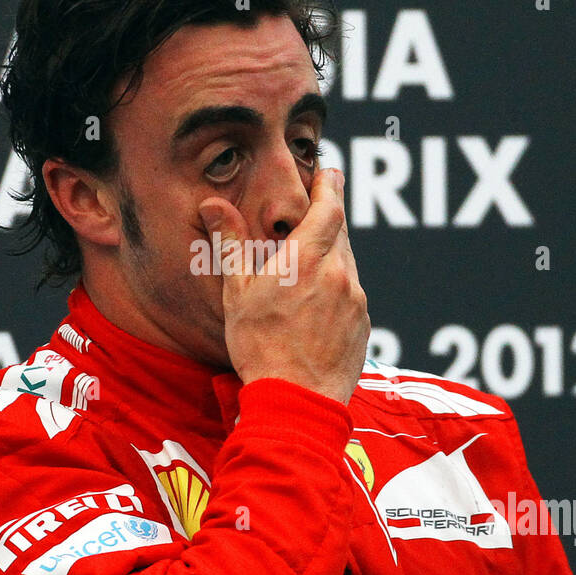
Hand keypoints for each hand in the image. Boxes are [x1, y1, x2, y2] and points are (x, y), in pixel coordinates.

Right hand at [198, 167, 368, 404]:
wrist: (296, 403)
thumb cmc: (261, 348)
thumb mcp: (237, 293)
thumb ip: (230, 244)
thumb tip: (213, 205)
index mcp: (309, 259)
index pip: (329, 207)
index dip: (329, 185)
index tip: (328, 172)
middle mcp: (340, 275)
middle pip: (341, 232)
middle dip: (328, 217)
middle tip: (314, 210)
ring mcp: (356, 301)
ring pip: (347, 262)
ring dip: (332, 254)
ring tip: (308, 262)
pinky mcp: (362, 325)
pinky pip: (352, 292)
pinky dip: (338, 286)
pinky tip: (316, 303)